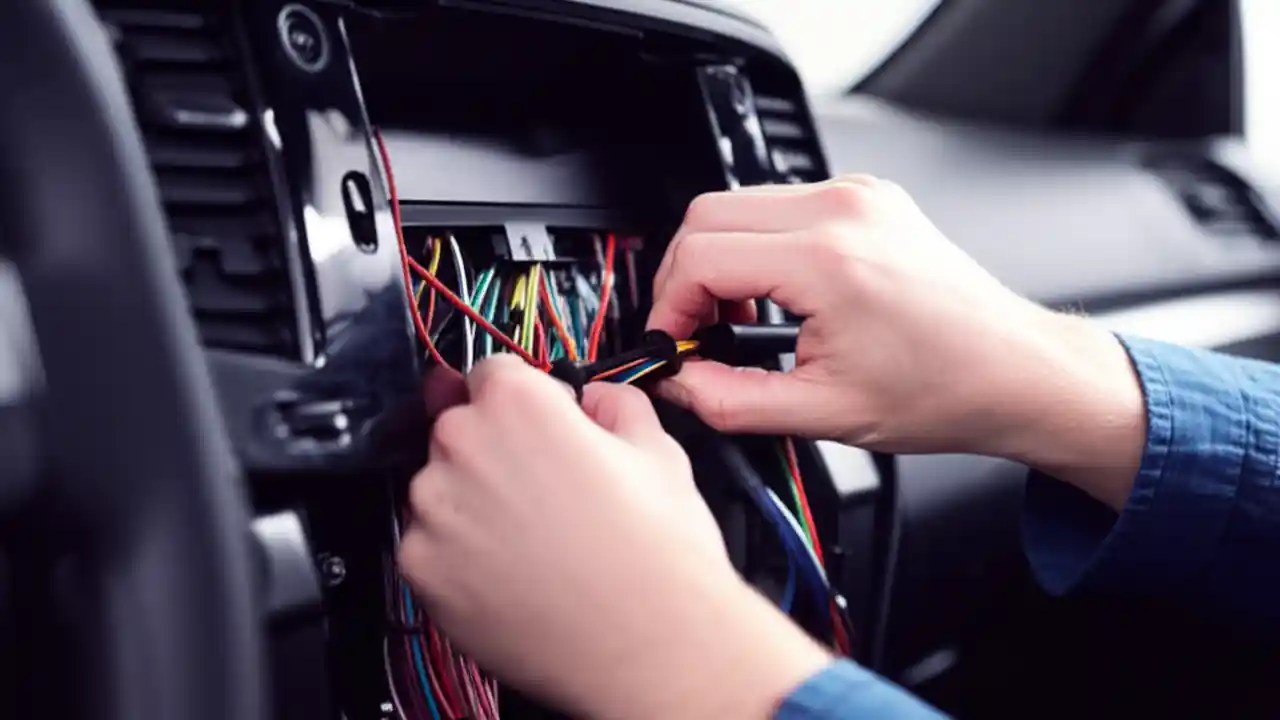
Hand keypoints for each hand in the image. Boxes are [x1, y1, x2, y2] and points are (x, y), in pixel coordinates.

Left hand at [398, 357, 830, 718]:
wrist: (652, 646)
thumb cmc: (660, 550)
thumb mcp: (658, 450)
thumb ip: (615, 405)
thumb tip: (596, 399)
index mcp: (517, 403)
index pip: (490, 373)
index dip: (521, 398)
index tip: (535, 424)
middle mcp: (462, 446)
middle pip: (458, 427)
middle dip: (493, 449)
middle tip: (542, 489)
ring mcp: (432, 510)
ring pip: (439, 487)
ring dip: (471, 501)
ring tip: (531, 539)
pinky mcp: (420, 569)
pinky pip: (428, 543)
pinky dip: (458, 554)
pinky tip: (510, 572)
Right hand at [648, 177, 1144, 509]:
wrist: (1016, 371)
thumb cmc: (947, 389)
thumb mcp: (824, 413)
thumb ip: (730, 401)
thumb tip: (680, 383)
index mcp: (828, 259)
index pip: (700, 256)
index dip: (669, 307)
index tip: (673, 343)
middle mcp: (842, 210)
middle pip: (707, 214)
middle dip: (684, 277)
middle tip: (694, 331)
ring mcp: (858, 196)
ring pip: (740, 203)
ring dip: (719, 259)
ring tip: (735, 318)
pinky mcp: (868, 199)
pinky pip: (782, 204)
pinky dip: (758, 245)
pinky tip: (772, 294)